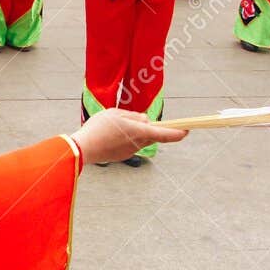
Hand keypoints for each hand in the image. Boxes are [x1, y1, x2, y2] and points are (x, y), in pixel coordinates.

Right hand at [72, 108, 188, 163]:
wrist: (81, 149)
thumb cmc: (98, 129)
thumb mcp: (116, 113)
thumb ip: (133, 115)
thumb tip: (145, 120)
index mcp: (139, 131)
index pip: (165, 133)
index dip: (179, 132)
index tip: (187, 130)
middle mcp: (138, 143)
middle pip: (151, 134)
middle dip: (147, 126)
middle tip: (131, 119)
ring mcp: (130, 151)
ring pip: (139, 138)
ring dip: (133, 131)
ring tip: (113, 125)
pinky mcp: (122, 156)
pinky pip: (129, 144)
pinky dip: (124, 138)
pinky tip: (108, 135)